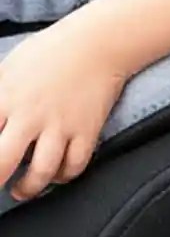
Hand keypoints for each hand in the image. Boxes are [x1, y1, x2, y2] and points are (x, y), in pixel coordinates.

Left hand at [0, 25, 126, 200]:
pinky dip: (63, 176)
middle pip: (3, 162)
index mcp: (4, 98)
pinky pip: (74, 166)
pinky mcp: (87, 132)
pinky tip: (55, 175)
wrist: (94, 46)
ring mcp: (61, 126)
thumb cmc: (46, 55)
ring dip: (28, 187)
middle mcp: (30, 116)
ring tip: (20, 190)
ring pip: (42, 172)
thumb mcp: (6, 71)